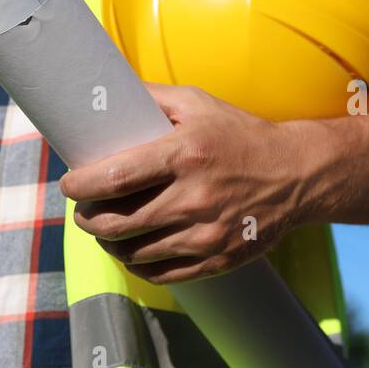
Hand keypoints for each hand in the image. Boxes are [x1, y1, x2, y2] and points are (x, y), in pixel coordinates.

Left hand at [59, 84, 307, 283]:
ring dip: (109, 241)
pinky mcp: (217, 259)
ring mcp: (206, 234)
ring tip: (108, 227)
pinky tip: (134, 249)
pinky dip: (136, 264)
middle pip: (114, 223)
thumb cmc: (242, 135)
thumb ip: (150, 98)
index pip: (113, 178)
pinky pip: (159, 274)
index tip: (70, 185)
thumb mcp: (199, 104)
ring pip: (132, 252)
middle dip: (87, 218)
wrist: (298, 174)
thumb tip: (102, 93)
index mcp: (185, 155)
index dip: (79, 186)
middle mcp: (194, 198)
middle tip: (84, 209)